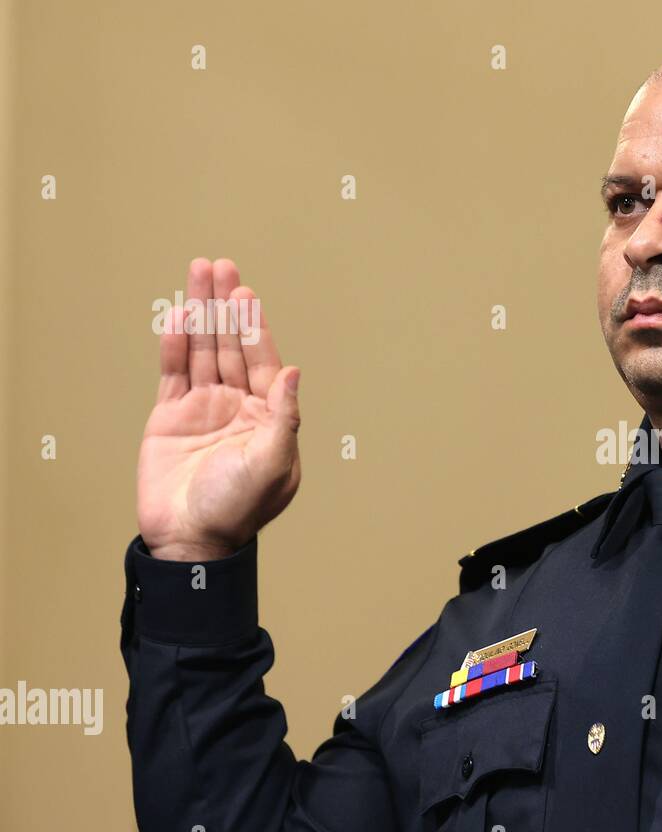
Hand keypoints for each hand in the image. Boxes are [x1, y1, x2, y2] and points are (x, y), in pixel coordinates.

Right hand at [137, 258, 301, 560]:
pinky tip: (176, 315)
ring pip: (202, 351)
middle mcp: (238, 408)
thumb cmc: (236, 508)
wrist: (189, 538)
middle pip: (231, 346)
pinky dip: (174, 344)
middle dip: (227, 307)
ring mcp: (204, 410)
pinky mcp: (170, 418)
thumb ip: (284, 417)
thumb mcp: (272, 463)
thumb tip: (295, 372)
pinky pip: (173, 373)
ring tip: (198, 274)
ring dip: (201, 314)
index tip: (247, 293)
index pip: (263, 361)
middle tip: (221, 267)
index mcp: (269, 418)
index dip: (254, 327)